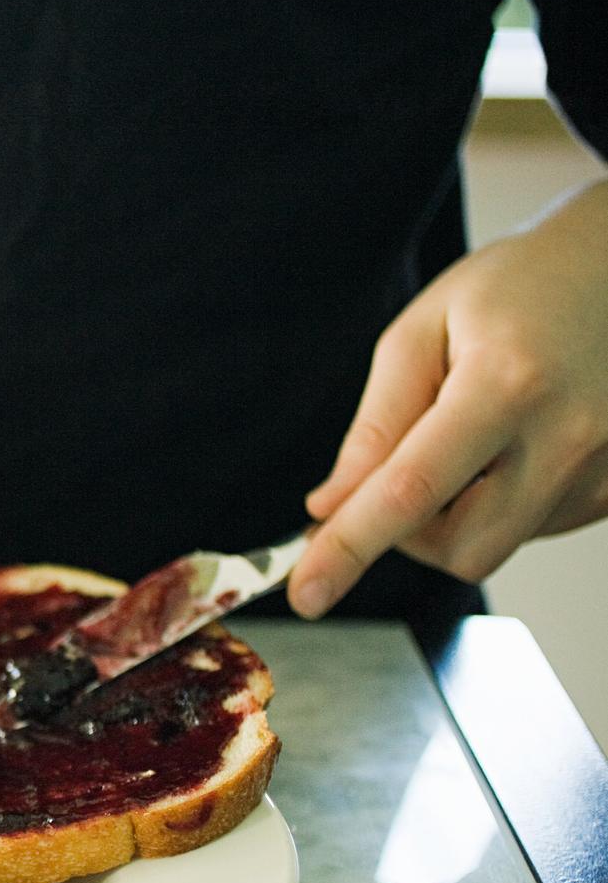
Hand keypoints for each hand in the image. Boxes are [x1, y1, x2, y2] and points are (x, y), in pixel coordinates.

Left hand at [291, 183, 607, 616]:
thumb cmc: (516, 287)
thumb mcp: (422, 331)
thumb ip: (375, 425)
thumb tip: (331, 505)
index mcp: (507, 386)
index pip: (411, 492)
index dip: (350, 549)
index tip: (305, 595)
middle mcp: (569, 435)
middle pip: (461, 548)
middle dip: (407, 534)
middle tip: (393, 476)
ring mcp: (606, 467)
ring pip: (496, 545)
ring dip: (455, 516)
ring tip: (468, 436)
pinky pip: (532, 527)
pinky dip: (498, 504)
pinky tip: (510, 444)